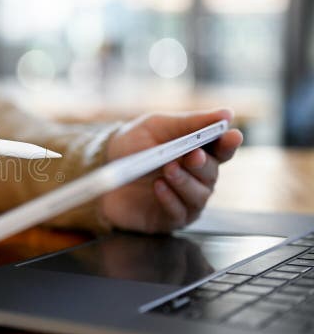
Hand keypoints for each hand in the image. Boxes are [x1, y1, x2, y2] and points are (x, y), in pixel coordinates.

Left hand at [101, 109, 242, 233]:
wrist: (101, 168)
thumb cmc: (132, 145)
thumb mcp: (157, 126)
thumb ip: (190, 123)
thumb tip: (226, 114)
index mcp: (198, 152)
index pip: (222, 151)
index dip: (229, 144)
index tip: (232, 136)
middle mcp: (196, 178)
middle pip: (212, 173)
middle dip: (203, 164)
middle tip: (192, 156)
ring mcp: (184, 200)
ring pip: (199, 195)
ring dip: (185, 182)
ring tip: (169, 169)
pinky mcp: (169, 218)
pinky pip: (178, 212)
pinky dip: (170, 199)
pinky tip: (159, 186)